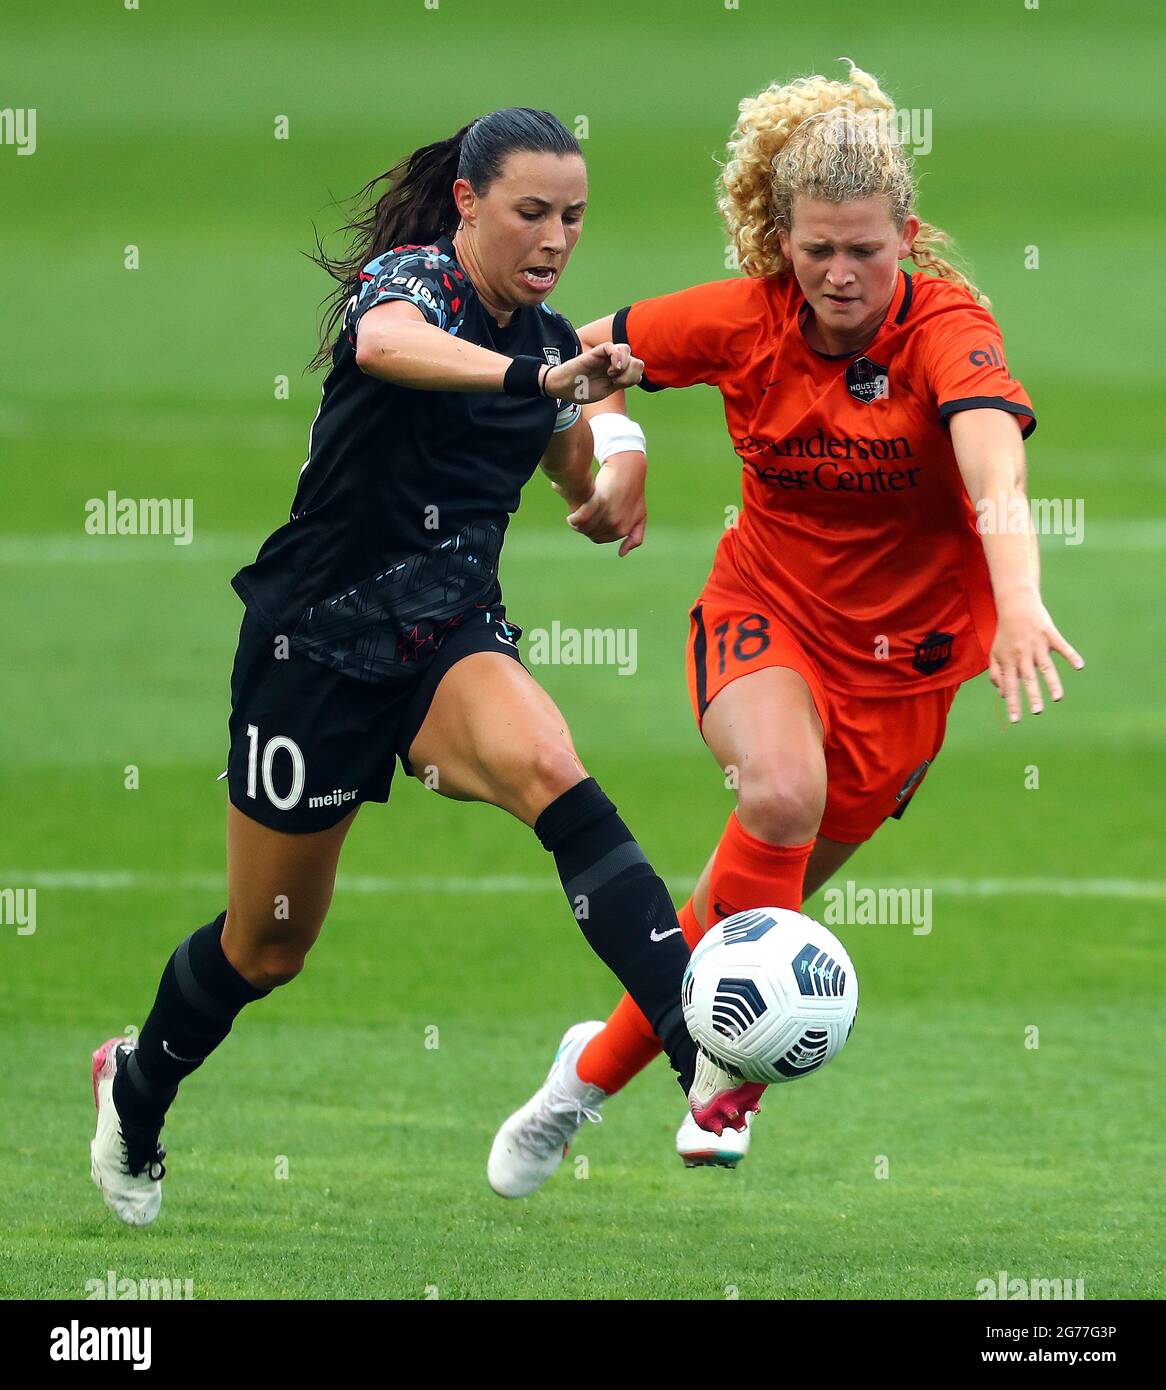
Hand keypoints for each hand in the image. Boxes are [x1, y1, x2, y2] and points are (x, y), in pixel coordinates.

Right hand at [545, 341, 642, 404]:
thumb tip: (639, 375)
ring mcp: (605, 356)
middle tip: (616, 381)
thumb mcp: (607, 390)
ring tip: (611, 374)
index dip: (633, 377)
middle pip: (636, 360)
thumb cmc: (582, 390)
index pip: (638, 369)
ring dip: (623, 364)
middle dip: (630, 373)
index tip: (619, 385)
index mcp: (618, 371)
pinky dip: (616, 357)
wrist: (563, 388)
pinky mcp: (596, 352)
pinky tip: (611, 369)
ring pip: (626, 349)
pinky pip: (612, 346)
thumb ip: (623, 382)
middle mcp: (614, 361)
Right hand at [564, 450, 646, 555]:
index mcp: (624, 530)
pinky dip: (575, 517)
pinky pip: (582, 517)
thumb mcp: (640, 515)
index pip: (599, 539)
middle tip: (580, 515)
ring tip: (574, 515)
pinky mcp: (602, 502)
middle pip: (591, 534)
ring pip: (585, 527)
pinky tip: (572, 514)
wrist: (629, 469)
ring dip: (577, 523)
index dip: (591, 531)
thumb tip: (621, 554)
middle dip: (584, 527)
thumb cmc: (633, 490)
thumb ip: (634, 535)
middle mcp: (618, 526)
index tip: (588, 521)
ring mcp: (610, 515)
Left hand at [989, 589, 1083, 721]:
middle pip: (1028, 678)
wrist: (1015, 605)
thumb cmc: (1005, 633)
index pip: (1010, 686)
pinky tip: (1079, 666)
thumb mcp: (995, 653)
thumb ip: (996, 674)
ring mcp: (1037, 645)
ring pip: (1045, 666)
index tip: (1015, 720)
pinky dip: (1071, 655)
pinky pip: (1061, 646)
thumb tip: (1002, 695)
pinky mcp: (1049, 634)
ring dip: (1052, 682)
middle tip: (1037, 712)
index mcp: (1008, 661)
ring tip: (1057, 698)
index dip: (1013, 703)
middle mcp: (1022, 654)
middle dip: (1032, 695)